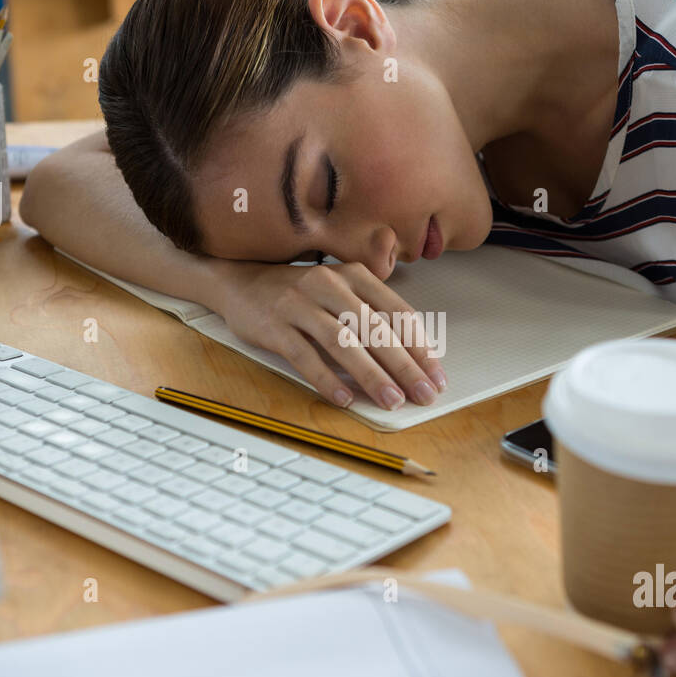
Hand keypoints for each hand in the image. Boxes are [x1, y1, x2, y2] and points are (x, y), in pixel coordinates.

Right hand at [214, 260, 446, 410]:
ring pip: (343, 342)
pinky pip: (304, 355)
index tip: (436, 376)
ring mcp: (300, 303)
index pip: (397, 313)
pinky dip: (326, 379)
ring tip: (391, 401)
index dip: (420, 347)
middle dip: (404, 366)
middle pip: (375, 329)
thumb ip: (371, 316)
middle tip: (423, 394)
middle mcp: (330, 284)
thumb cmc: (300, 294)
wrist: (240, 281)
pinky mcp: (274, 325)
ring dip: (371, 375)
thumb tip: (410, 357)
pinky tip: (343, 399)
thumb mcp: (340, 292)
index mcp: (354, 275)